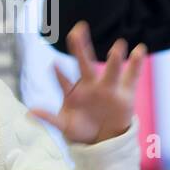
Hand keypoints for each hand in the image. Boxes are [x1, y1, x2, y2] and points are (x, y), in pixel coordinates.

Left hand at [30, 22, 146, 144]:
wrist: (102, 139)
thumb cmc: (80, 128)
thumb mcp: (64, 125)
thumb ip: (49, 119)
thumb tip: (29, 112)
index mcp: (74, 92)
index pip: (64, 80)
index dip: (59, 74)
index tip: (54, 65)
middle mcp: (91, 85)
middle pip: (85, 64)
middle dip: (80, 48)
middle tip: (77, 30)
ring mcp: (108, 88)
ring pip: (111, 70)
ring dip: (115, 59)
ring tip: (119, 45)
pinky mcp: (125, 94)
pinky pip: (132, 77)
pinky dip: (136, 64)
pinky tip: (140, 49)